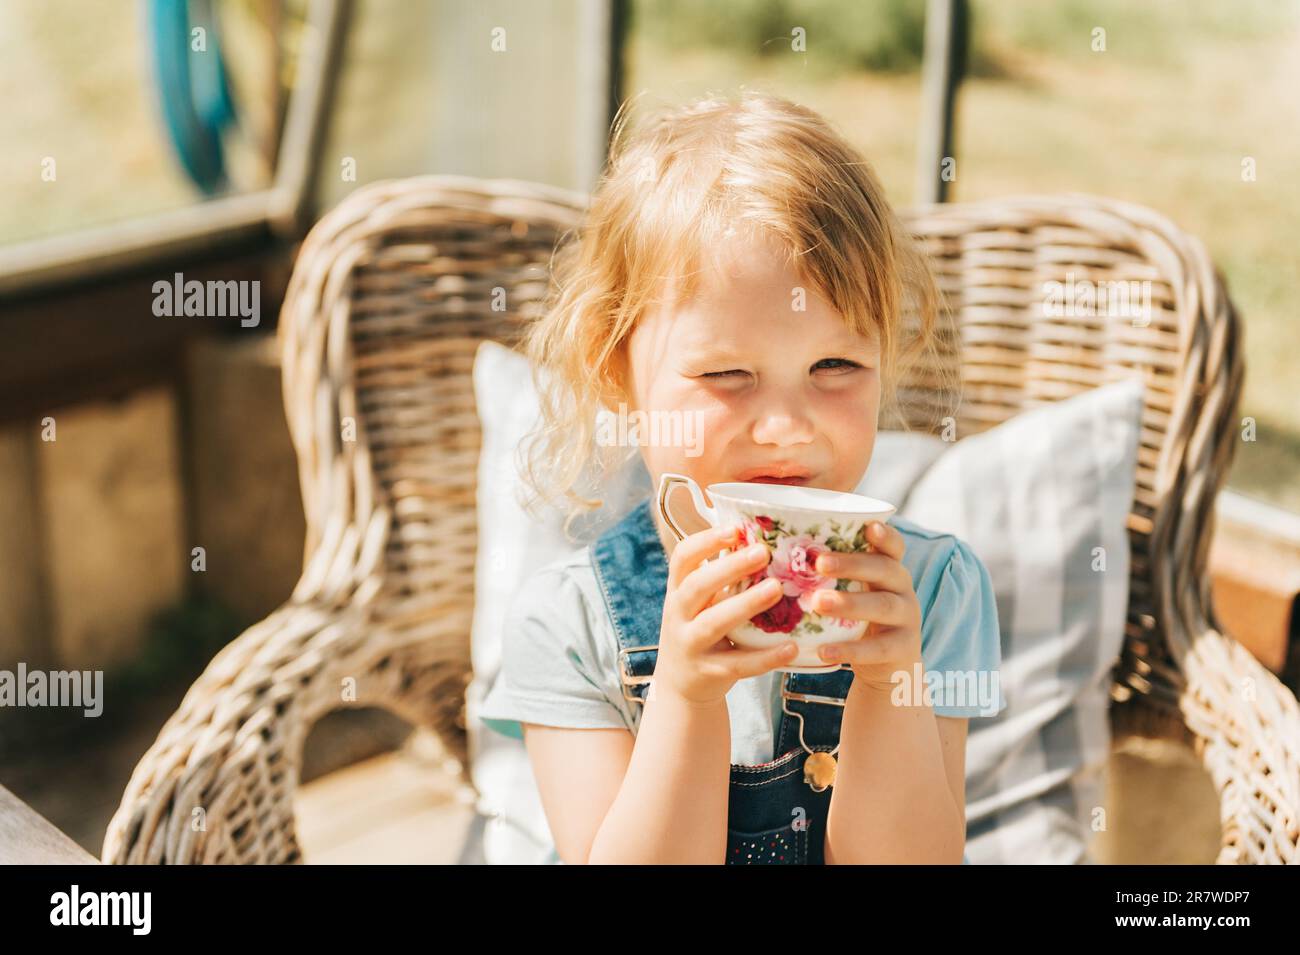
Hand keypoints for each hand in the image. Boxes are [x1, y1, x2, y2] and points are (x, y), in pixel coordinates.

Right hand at [655, 523, 799, 706]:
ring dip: (745, 604)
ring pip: (714, 623)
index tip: (734, 529)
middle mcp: (678, 615)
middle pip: (697, 586)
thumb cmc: (700, 630)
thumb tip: (763, 540)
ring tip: (776, 588)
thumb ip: (721, 577)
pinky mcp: (709, 672)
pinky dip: (765, 657)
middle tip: (762, 551)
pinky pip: (739, 664)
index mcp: (678, 590)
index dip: (706, 541)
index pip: (682, 558)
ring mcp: (691, 645)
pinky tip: (791, 646)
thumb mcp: (700, 602)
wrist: (680, 686)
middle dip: (728, 567)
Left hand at [808, 521, 921, 690]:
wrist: (887, 668)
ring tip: (818, 603)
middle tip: (819, 563)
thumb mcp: (850, 592)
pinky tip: (823, 651)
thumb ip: (826, 573)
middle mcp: (902, 589)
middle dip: (852, 564)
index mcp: (888, 569)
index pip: (893, 546)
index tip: (870, 527)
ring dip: (850, 603)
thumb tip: (763, 545)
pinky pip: (878, 648)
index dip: (885, 535)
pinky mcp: (903, 649)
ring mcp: (907, 619)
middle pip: (885, 569)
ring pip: (882, 605)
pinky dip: (850, 650)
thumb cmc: (857, 620)